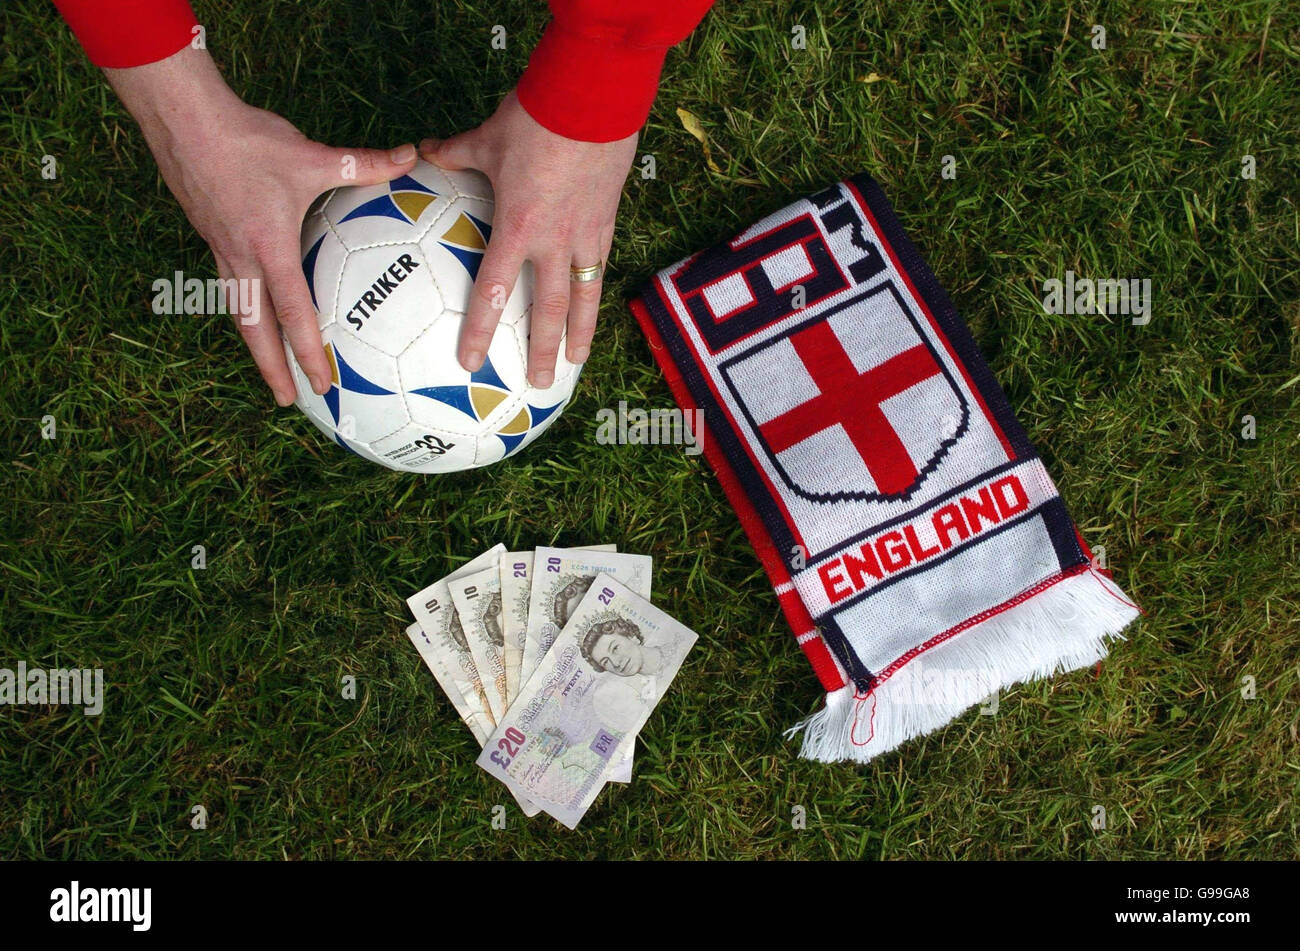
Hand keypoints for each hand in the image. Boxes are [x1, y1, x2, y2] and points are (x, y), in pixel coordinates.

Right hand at [106, 46, 417, 405]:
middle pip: (254, 330)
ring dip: (254, 347)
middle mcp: (240, 258)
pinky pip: (230, 286)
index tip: (321, 383)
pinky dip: (245, 312)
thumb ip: (364, 163)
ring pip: (238, 312)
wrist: (184, 119)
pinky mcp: (211, 238)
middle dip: (271, 369)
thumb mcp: (312, 155)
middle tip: (286, 401)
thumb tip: (411, 156)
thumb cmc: (248, 139)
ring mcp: (221, 250)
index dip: (308, 352)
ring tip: (269, 373)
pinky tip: (257, 317)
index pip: (293, 313)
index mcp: (268, 246)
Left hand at [420, 90, 637, 386]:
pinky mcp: (607, 220)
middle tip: (537, 383)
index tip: (470, 362)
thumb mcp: (486, 137)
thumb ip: (453, 154)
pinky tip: (594, 307)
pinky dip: (596, 292)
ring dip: (579, 334)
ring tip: (575, 363)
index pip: (494, 292)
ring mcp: (586, 234)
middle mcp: (554, 241)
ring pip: (583, 297)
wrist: (592, 99)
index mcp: (517, 227)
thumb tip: (423, 153)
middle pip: (547, 310)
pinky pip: (600, 266)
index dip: (480, 331)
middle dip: (540, 351)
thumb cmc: (535, 117)